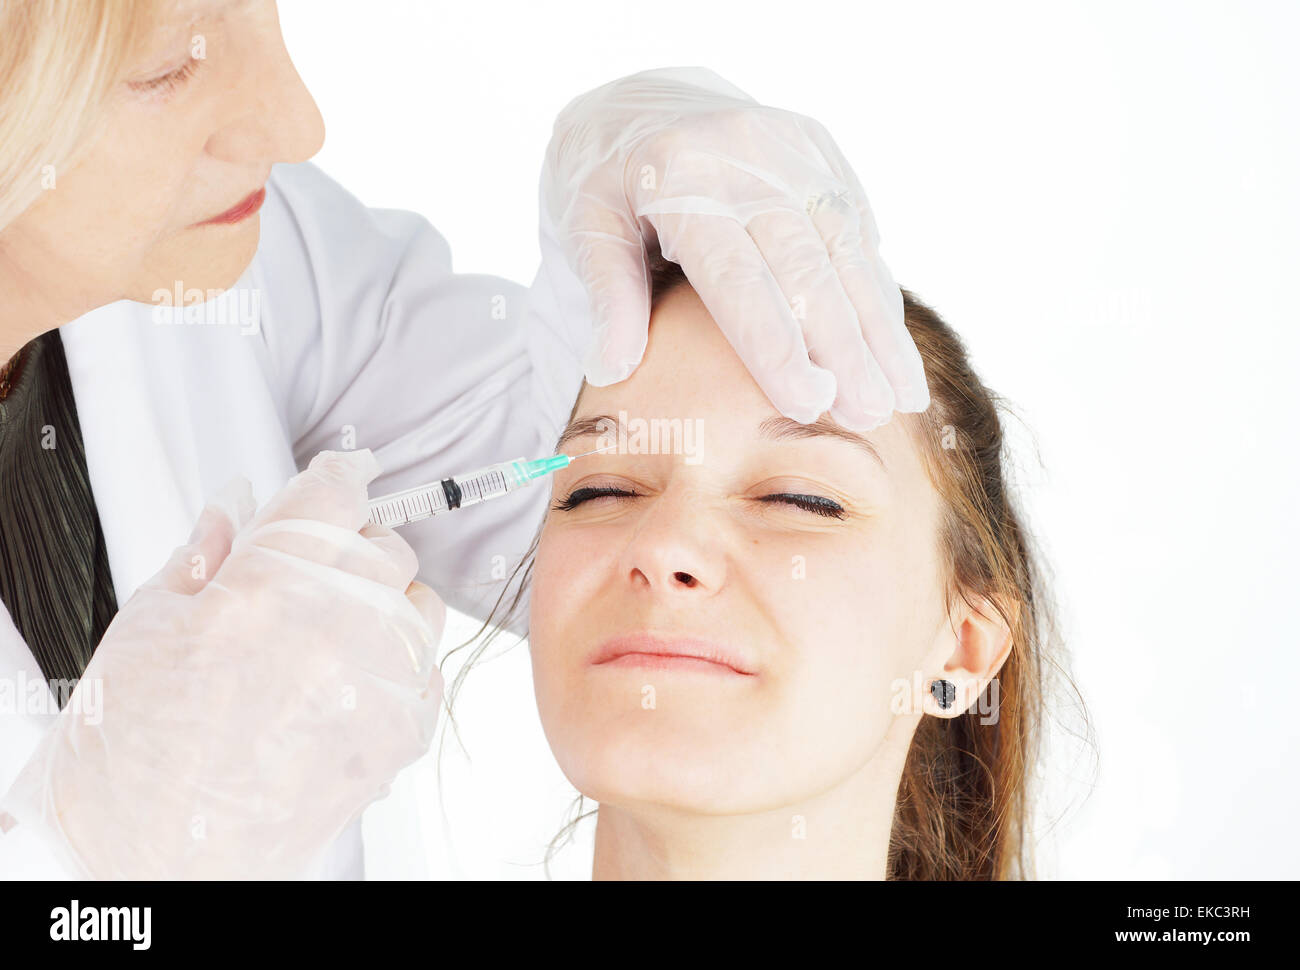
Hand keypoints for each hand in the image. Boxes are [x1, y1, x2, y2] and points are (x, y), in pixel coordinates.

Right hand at [1, 450, 444, 878]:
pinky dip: (400, 666)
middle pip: (386, 547)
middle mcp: (338, 627)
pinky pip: (429, 672)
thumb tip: (240, 512)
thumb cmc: (133, 749)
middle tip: (315, 575)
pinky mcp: (400, 736)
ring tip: (334, 635)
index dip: (340, 476)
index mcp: (269, 585)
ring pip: (422, 606)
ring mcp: (377, 684)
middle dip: (354, 549)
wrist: (148, 855)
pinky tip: (350, 684)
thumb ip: (208, 554)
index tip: (348, 474)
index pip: (333, 493)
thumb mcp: (148, 624)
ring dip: (388, 605)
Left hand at [541, 67, 927, 430]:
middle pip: (806, 267)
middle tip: (871, 415)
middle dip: (844, 348)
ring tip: (904, 396)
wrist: (637, 99)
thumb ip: (608, 295)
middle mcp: (746, 157)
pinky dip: (876, 289)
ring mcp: (790, 148)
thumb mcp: (587, 227)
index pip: (738, 277)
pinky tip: (893, 346)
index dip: (776, 345)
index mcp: (680, 177)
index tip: (809, 405)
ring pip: (846, 248)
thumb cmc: (607, 181)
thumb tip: (611, 368)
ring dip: (879, 328)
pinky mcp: (819, 149)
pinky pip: (857, 225)